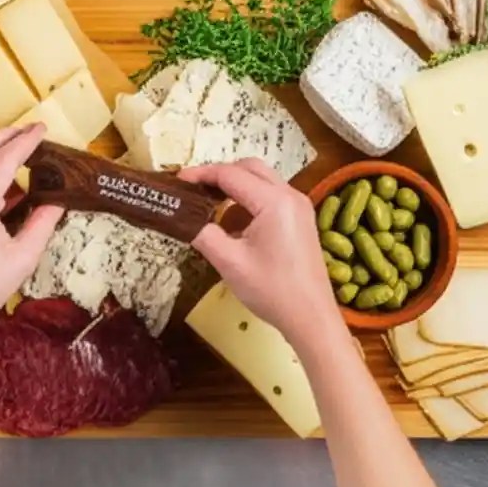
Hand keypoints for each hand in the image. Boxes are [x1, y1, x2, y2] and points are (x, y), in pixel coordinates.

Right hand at [180, 159, 340, 345]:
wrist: (311, 318)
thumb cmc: (271, 290)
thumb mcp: (229, 263)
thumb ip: (203, 234)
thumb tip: (183, 218)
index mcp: (274, 201)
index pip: (231, 174)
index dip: (201, 174)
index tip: (177, 181)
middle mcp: (290, 195)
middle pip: (250, 168)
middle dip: (220, 174)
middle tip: (194, 190)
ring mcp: (299, 207)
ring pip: (262, 180)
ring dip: (236, 186)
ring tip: (209, 205)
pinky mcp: (301, 220)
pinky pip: (271, 197)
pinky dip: (250, 200)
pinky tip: (234, 223)